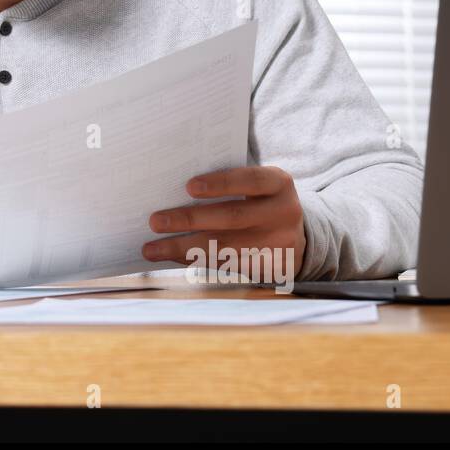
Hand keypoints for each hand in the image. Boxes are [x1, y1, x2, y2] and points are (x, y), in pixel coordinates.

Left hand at [142, 165, 305, 280]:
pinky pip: (226, 265)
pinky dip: (196, 261)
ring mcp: (279, 244)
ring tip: (152, 249)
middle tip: (155, 221)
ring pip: (225, 248)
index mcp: (279, 184)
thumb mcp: (257, 187)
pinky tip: (173, 258)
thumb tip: (174, 190)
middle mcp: (283, 213)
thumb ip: (229, 184)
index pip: (249, 180)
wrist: (297, 238)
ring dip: (183, 249)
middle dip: (189, 220)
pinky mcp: (269, 269)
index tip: (188, 187)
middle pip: (232, 217)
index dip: (220, 183)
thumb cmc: (259, 202)